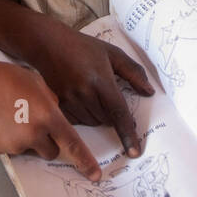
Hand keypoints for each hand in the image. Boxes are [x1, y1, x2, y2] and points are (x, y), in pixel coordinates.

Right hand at [0, 48, 101, 179]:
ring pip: (29, 150)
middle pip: (51, 152)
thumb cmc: (5, 77)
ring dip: (27, 140)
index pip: (72, 144)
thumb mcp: (36, 82)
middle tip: (34, 123)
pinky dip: (8, 139)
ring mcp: (13, 145)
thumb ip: (51, 102)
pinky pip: (10, 149)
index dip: (85, 161)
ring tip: (11, 117)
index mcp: (47, 116)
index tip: (95, 175)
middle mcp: (32, 135)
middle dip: (48, 142)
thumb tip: (56, 117)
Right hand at [26, 19, 154, 155]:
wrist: (47, 44)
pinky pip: (77, 121)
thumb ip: (133, 72)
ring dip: (97, 115)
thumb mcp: (112, 53)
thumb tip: (149, 92)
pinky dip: (83, 115)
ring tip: (89, 93)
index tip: (135, 152)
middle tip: (104, 94)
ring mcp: (69, 100)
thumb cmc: (82, 47)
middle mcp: (84, 93)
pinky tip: (78, 98)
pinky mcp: (57, 105)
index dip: (128, 134)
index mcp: (101, 80)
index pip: (118, 113)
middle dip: (111, 113)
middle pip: (106, 120)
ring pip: (92, 122)